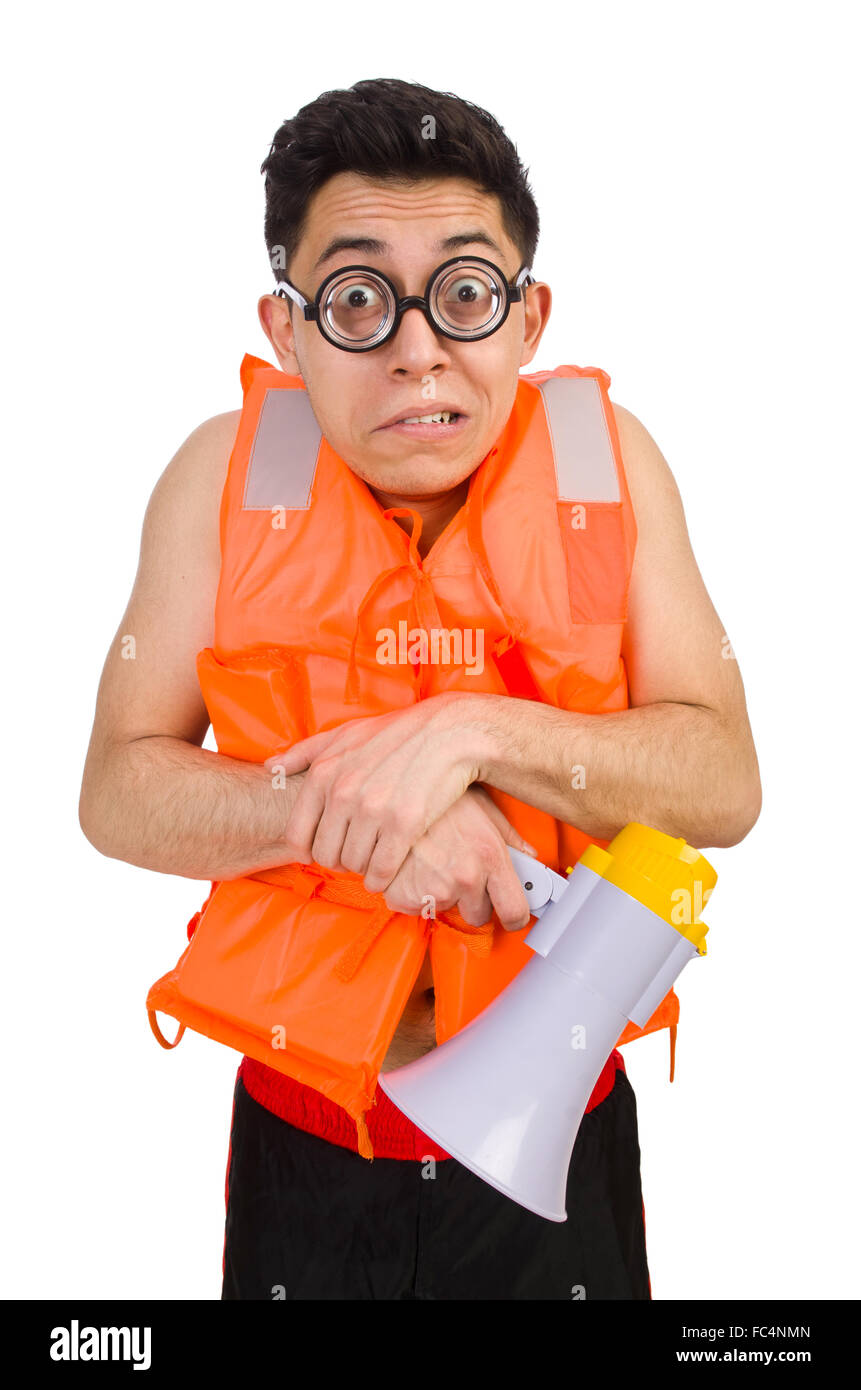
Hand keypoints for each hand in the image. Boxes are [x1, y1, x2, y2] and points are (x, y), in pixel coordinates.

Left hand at [264, 695, 489, 891]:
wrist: (451, 732)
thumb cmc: (396, 734)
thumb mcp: (345, 733)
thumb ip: (304, 752)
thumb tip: (270, 768)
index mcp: (324, 774)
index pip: (298, 836)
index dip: (309, 851)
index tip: (326, 851)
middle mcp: (344, 792)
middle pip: (326, 855)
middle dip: (340, 860)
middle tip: (357, 853)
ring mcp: (374, 809)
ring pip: (353, 865)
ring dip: (364, 868)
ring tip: (376, 856)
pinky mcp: (404, 824)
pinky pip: (381, 870)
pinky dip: (382, 877)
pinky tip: (389, 869)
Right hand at [380, 786, 534, 930]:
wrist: (397, 783)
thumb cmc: (441, 792)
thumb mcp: (483, 808)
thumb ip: (510, 838)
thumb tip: (529, 856)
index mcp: (490, 856)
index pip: (514, 911)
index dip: (513, 916)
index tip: (509, 915)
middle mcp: (465, 875)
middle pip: (478, 915)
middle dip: (471, 900)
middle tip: (457, 871)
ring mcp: (434, 887)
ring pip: (443, 910)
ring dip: (437, 893)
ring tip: (430, 861)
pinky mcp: (403, 894)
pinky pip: (412, 908)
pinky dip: (408, 893)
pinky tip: (410, 868)